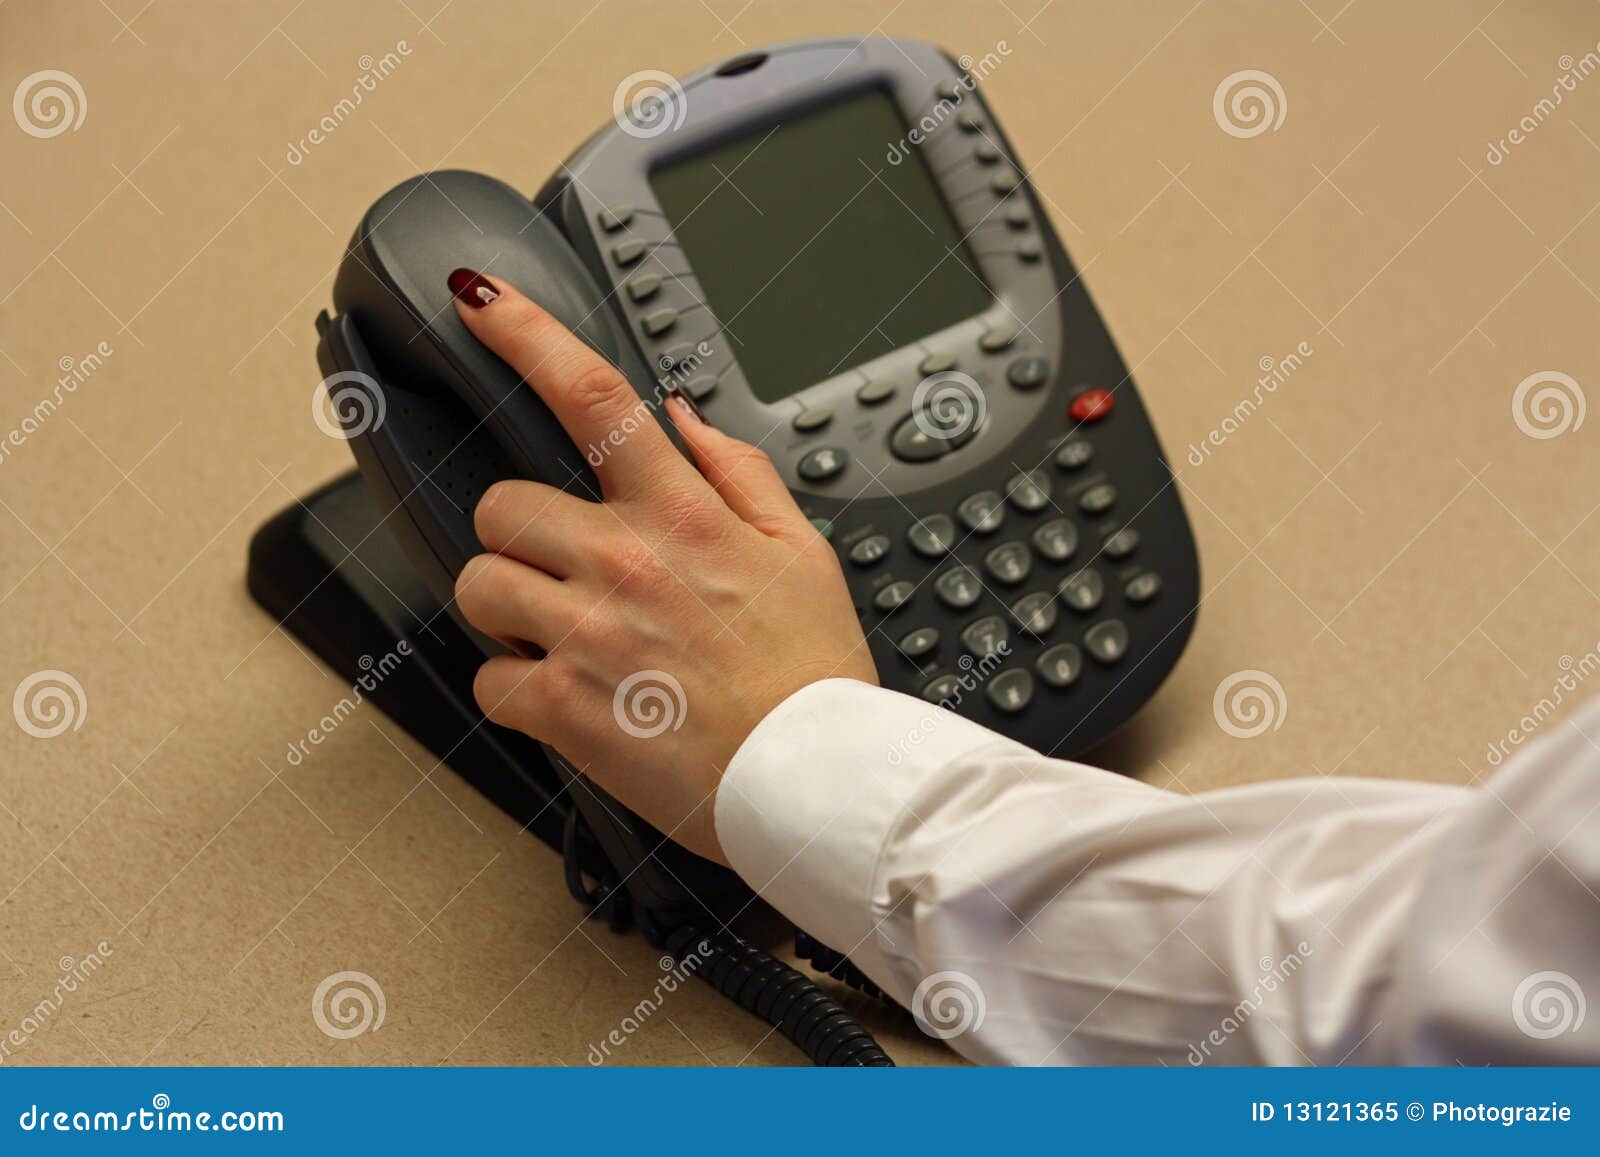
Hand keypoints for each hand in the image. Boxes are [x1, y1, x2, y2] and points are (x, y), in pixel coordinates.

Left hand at [447, 270, 877, 864]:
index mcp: (681, 512)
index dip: (524, 331)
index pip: (591, 394)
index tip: (479, 300)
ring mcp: (585, 632)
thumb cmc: (811, 674)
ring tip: (559, 639)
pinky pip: (488, 679)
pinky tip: (565, 699)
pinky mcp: (562, 708)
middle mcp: (623, 559)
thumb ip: (736, 469)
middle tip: (557, 572)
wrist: (812, 782)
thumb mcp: (800, 550)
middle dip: (517, 536)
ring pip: (477, 585)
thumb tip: (680, 415)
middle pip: (500, 505)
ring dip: (506, 610)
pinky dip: (515, 692)